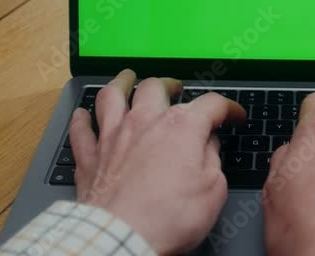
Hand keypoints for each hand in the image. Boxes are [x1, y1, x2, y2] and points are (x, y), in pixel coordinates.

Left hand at [69, 70, 245, 254]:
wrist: (122, 237)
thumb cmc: (167, 217)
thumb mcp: (213, 191)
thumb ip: (212, 161)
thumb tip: (209, 146)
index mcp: (182, 128)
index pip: (211, 104)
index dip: (227, 107)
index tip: (233, 115)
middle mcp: (145, 123)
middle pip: (155, 87)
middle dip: (169, 84)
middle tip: (176, 88)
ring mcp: (113, 137)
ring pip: (111, 96)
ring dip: (120, 84)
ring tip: (126, 78)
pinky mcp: (90, 158)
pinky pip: (81, 130)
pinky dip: (82, 120)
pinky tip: (82, 114)